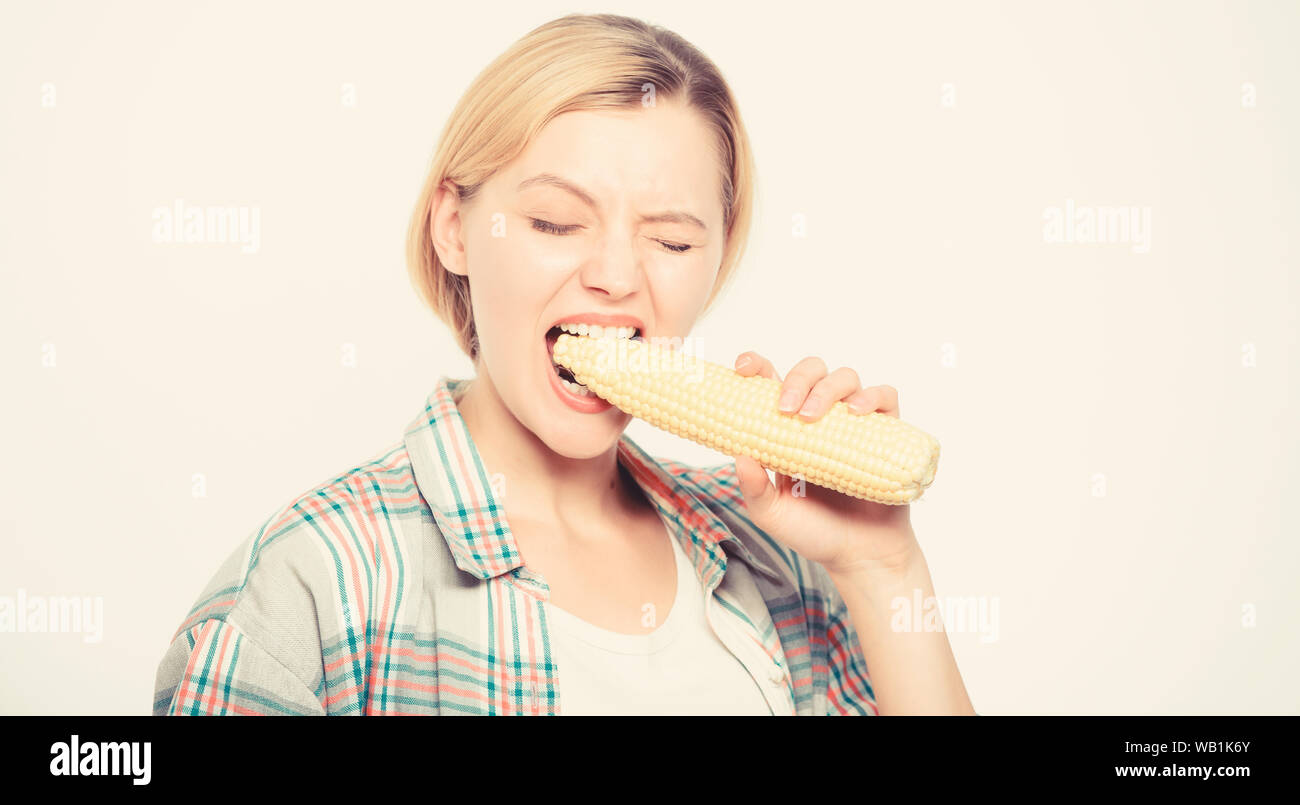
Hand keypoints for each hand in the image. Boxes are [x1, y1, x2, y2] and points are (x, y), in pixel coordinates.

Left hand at [729, 352, 920, 578]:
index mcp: (786, 428)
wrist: (859, 557)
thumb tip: (739, 455)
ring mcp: (853, 423)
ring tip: (813, 418)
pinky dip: (872, 397)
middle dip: (797, 379)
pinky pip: (886, 398)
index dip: (757, 366)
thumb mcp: (771, 514)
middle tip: (785, 409)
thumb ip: (753, 487)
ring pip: (846, 377)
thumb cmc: (813, 532)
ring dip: (827, 388)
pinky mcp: (886, 432)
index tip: (742, 368)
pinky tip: (857, 413)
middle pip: (811, 371)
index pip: (771, 383)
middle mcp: (820, 418)